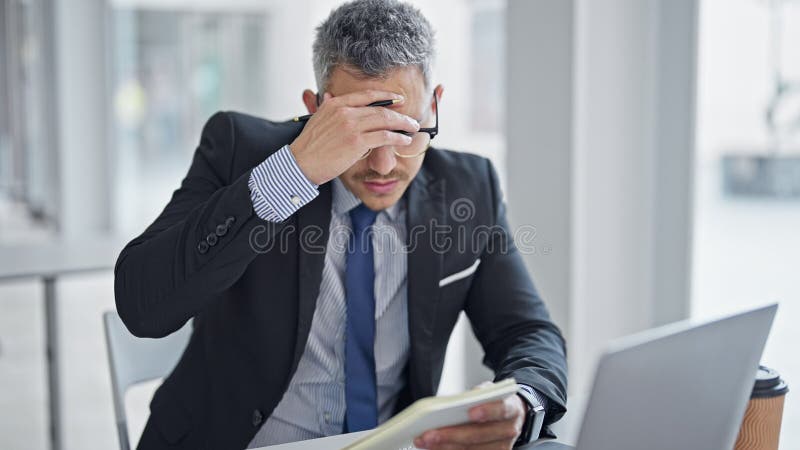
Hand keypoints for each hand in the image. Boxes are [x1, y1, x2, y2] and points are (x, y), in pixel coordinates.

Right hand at [289, 90, 419, 184]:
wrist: (300, 163)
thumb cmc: (309, 147)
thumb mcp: (316, 119)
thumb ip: (326, 107)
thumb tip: (328, 95)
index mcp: (335, 104)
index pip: (367, 95)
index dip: (386, 96)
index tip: (399, 99)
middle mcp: (345, 111)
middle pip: (380, 109)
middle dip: (399, 114)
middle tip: (411, 119)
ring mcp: (351, 126)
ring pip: (385, 120)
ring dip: (402, 124)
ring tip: (413, 128)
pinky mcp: (356, 142)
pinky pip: (384, 136)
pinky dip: (397, 137)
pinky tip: (404, 140)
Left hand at [413, 393, 527, 449]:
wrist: (512, 416)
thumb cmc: (495, 402)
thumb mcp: (490, 390)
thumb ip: (477, 393)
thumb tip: (455, 401)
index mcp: (510, 409)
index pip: (500, 410)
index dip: (487, 411)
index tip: (471, 412)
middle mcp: (508, 430)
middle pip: (479, 435)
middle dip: (451, 435)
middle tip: (429, 434)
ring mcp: (501, 447)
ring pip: (472, 449)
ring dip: (445, 447)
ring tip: (425, 441)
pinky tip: (435, 448)